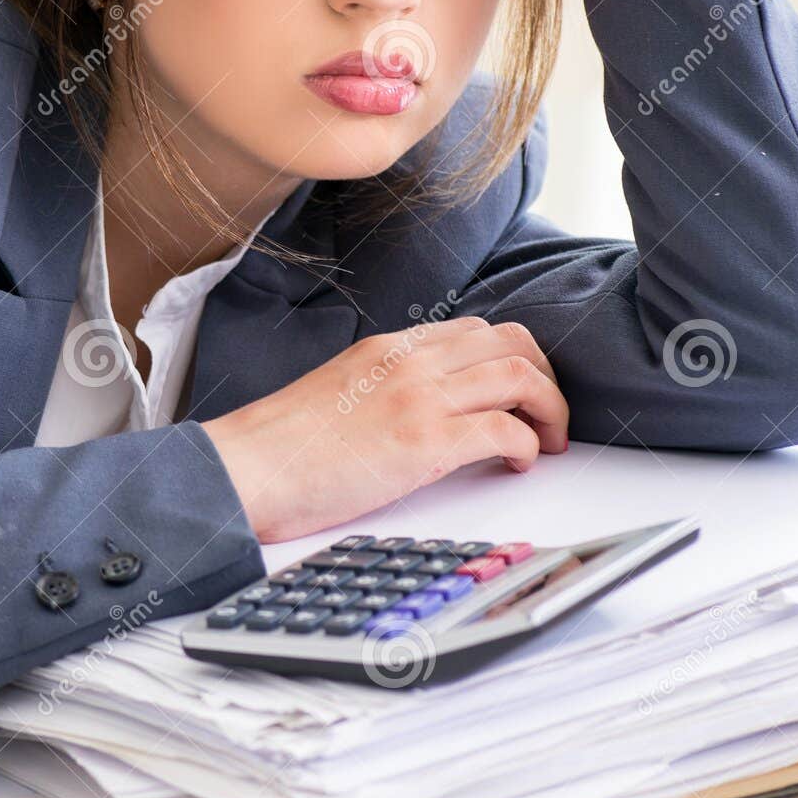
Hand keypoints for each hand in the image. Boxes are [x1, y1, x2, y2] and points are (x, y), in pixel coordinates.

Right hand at [203, 316, 568, 544]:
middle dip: (546, 377)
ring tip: (549, 441)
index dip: (514, 357)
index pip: (476, 330)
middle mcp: (411, 362)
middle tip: (549, 414)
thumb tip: (422, 410)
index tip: (522, 389)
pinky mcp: (426, 443)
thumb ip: (384, 387)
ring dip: (550, 410)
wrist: (247, 467)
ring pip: (522, 376)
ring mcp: (421, 398)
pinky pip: (507, 430)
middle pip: (513, 342)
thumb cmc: (282, 446)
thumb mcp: (339, 392)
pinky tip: (519, 465)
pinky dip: (529, 447)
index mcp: (389, 348)